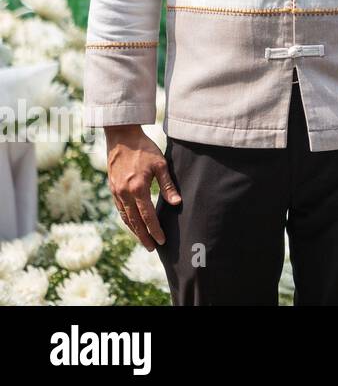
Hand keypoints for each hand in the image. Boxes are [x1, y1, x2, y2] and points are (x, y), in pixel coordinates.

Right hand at [105, 125, 179, 250]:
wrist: (122, 137)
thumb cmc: (145, 149)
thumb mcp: (161, 164)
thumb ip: (168, 185)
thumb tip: (176, 203)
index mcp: (138, 188)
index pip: (147, 216)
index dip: (155, 230)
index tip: (162, 240)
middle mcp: (124, 193)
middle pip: (134, 221)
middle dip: (144, 236)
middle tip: (152, 248)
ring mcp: (116, 192)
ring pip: (125, 217)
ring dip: (134, 230)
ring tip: (144, 240)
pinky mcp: (112, 189)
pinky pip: (120, 209)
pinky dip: (126, 220)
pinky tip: (133, 224)